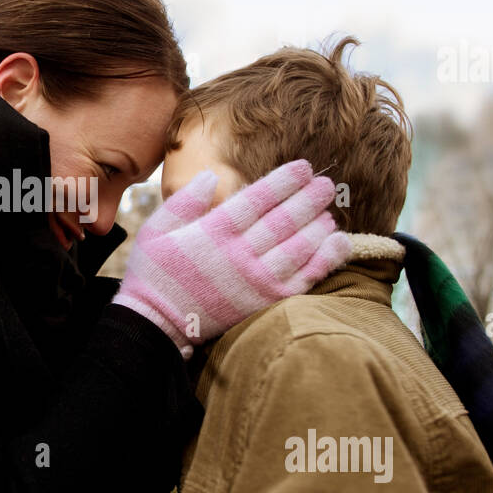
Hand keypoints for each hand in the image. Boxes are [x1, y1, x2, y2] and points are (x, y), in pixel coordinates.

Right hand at [112, 160, 350, 357]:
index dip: (284, 181)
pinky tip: (339, 243)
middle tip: (325, 184)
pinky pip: (304, 279)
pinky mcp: (265, 303)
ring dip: (318, 226)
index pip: (257, 199)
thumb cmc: (153, 275)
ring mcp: (254, 280)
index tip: (303, 167)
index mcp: (213, 232)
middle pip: (283, 220)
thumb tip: (210, 176)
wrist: (155, 324)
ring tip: (328, 211)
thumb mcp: (154, 231)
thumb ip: (183, 202)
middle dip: (308, 198)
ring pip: (298, 247)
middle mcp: (238, 254)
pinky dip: (325, 260)